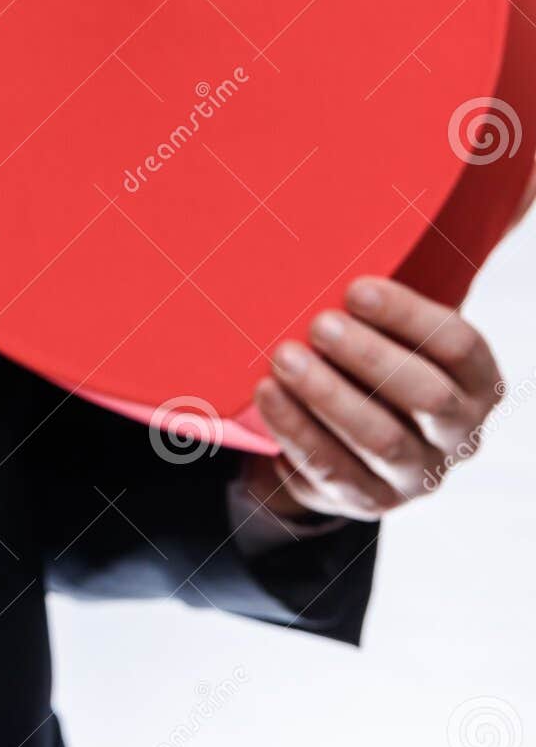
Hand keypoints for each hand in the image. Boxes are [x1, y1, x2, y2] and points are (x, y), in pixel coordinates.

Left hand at [243, 277, 502, 521]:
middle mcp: (460, 432)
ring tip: (284, 357)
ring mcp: (418, 473)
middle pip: (426, 395)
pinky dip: (296, 428)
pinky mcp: (372, 500)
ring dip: (327, 394)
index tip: (355, 288)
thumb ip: (381, 310)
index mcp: (478, 383)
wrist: (345, 449)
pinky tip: (268, 394)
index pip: (459, 345)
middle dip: (369, 356)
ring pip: (379, 437)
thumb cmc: (371, 373)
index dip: (409, 315)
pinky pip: (332, 466)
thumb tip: (334, 246)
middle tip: (319, 324)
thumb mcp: (392, 341)